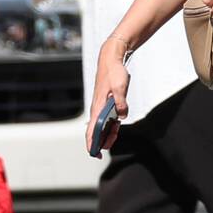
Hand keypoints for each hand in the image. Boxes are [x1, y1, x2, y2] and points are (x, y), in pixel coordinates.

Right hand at [86, 37, 129, 153]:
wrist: (112, 59)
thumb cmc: (114, 72)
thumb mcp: (120, 87)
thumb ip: (121, 103)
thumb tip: (122, 117)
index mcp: (97, 107)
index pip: (91, 131)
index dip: (92, 144)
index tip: (96, 154)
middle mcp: (97, 108)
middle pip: (96, 130)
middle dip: (101, 141)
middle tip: (107, 149)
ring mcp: (101, 105)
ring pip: (102, 125)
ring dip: (107, 132)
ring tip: (114, 136)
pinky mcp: (107, 102)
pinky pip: (107, 117)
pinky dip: (111, 123)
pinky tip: (116, 126)